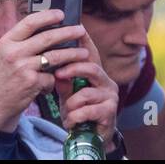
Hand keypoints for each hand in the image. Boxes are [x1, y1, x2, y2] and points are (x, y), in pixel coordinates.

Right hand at [0, 10, 88, 127]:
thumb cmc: (2, 77)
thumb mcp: (4, 54)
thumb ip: (20, 42)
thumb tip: (45, 28)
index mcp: (6, 42)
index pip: (29, 23)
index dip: (47, 16)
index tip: (61, 14)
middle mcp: (14, 52)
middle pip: (46, 38)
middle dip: (67, 33)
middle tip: (80, 30)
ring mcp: (23, 67)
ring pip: (55, 57)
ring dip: (73, 54)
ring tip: (84, 53)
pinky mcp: (32, 82)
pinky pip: (52, 77)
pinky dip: (54, 80)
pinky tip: (50, 84)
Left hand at [53, 31, 119, 150]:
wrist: (90, 136)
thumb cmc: (77, 109)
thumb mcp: (67, 93)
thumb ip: (63, 80)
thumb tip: (54, 66)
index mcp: (95, 73)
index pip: (91, 53)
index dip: (85, 40)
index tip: (77, 28)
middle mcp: (106, 82)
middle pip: (92, 67)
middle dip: (73, 69)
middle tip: (57, 74)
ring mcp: (110, 97)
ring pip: (88, 92)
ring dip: (72, 102)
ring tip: (66, 110)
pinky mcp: (110, 112)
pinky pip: (89, 110)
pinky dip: (76, 116)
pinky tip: (70, 121)